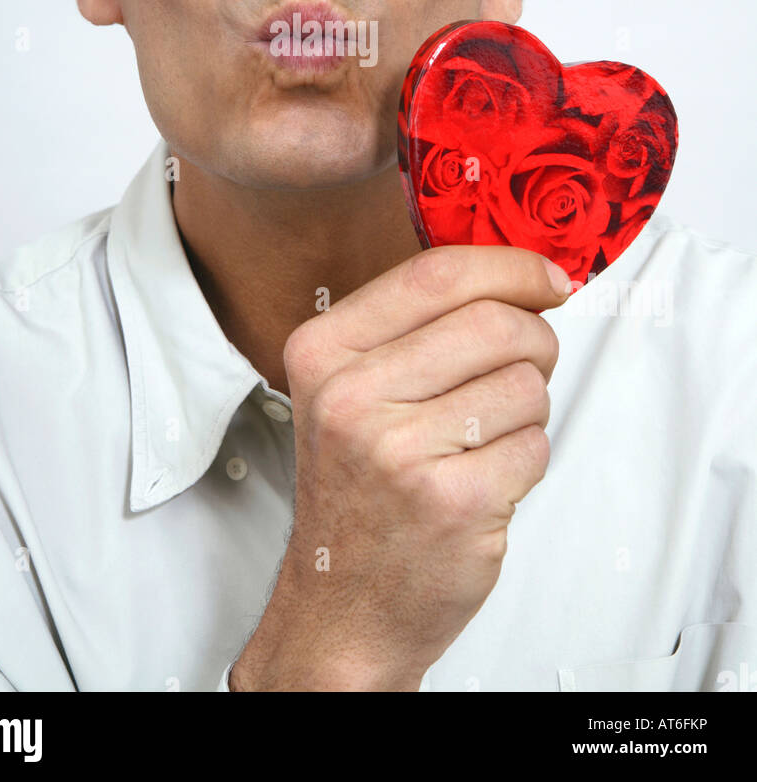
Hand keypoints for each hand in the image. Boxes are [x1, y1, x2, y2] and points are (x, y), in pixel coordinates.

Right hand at [228, 244, 570, 690]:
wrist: (343, 604)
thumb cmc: (361, 488)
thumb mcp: (352, 389)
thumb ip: (418, 325)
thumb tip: (525, 275)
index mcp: (322, 351)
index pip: (435, 274)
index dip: (509, 267)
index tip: (548, 279)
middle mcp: (349, 397)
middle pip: (493, 323)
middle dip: (535, 339)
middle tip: (529, 364)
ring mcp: (399, 453)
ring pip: (525, 384)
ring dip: (527, 409)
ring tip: (483, 439)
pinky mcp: (453, 503)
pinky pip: (535, 446)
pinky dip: (526, 459)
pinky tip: (485, 480)